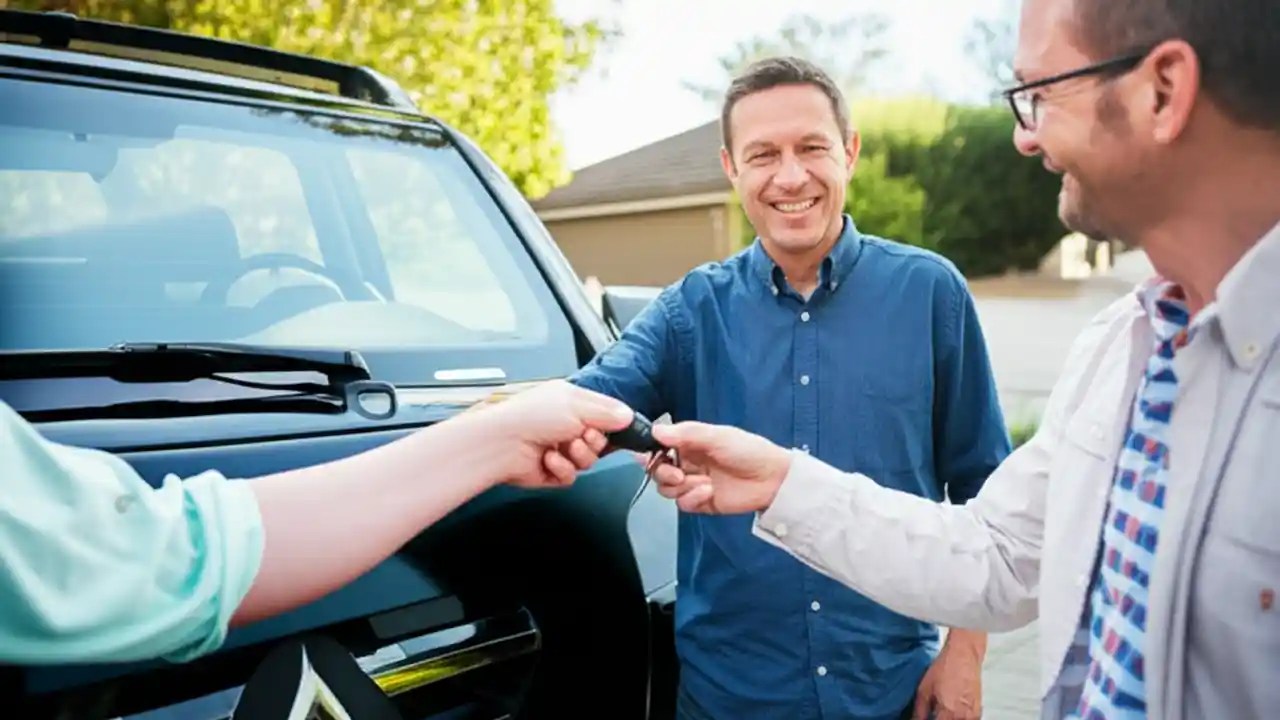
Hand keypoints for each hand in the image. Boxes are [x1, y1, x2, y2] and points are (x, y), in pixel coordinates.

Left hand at [462, 380, 634, 487]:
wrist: (502, 444)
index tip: (617, 427)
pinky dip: (562, 469)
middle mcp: (564, 425)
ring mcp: (557, 448)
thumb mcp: (577, 405)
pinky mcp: (550, 471)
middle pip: (599, 441)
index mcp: (570, 403)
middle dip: (594, 441)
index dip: (611, 423)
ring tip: (563, 447)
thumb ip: (607, 412)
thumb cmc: (530, 416)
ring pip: (587, 460)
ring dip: (578, 455)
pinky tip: (549, 460)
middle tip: (581, 435)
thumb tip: (628, 416)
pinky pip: (571, 476)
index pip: (602, 414)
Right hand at [647, 421, 791, 512]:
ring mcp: (693, 483)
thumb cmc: (747, 450)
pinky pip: (682, 504)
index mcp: (688, 443)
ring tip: (704, 484)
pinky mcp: (700, 502)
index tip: (651, 455)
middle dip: (663, 473)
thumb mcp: (716, 436)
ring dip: (681, 487)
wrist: (772, 479)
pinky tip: (708, 493)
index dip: (650, 452)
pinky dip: (692, 499)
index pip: (659, 447)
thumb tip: (656, 430)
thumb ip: (685, 433)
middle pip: (657, 471)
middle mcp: (687, 462)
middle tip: (678, 474)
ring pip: (667, 489)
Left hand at [912, 630, 984, 719]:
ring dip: (947, 719)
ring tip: (940, 711)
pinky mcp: (978, 712)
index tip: (924, 718)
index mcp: (948, 712)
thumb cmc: (945, 668)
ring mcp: (973, 716)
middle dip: (938, 719)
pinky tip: (950, 711)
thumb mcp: (924, 690)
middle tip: (932, 713)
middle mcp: (963, 717)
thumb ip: (920, 711)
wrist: (964, 655)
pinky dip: (957, 719)